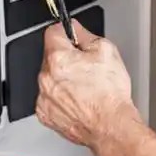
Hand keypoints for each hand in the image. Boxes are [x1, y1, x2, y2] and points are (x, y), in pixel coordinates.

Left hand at [35, 20, 140, 152]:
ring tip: (85, 88)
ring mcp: (44, 98)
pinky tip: (78, 101)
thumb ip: (85, 35)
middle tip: (86, 68)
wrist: (111, 126)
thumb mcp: (107, 51)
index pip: (52, 32)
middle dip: (66, 58)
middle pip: (51, 57)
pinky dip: (60, 98)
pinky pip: (50, 99)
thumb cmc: (110, 95)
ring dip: (62, 79)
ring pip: (50, 79)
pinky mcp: (45, 114)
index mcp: (58, 58)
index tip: (71, 36)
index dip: (65, 32)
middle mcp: (46, 77)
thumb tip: (75, 29)